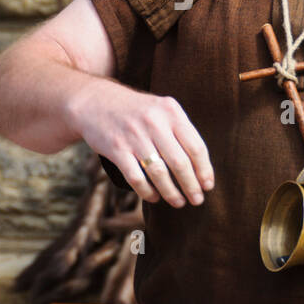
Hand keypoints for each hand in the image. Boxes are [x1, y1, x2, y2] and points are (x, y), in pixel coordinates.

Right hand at [67, 77, 213, 207]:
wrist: (96, 101)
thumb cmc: (136, 111)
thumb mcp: (161, 109)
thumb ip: (180, 130)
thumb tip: (201, 168)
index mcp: (171, 111)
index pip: (196, 146)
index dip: (204, 170)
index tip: (208, 186)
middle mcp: (154, 122)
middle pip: (180, 162)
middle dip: (191, 186)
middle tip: (197, 200)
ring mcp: (134, 135)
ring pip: (159, 173)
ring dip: (172, 193)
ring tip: (179, 202)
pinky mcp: (116, 149)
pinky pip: (136, 177)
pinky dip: (147, 192)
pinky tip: (154, 197)